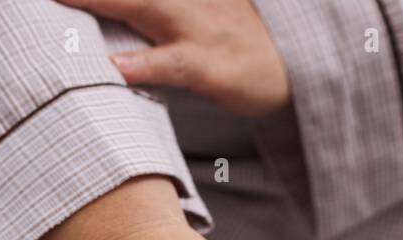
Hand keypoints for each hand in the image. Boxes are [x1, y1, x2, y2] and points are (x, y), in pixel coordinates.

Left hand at [59, 0, 289, 117]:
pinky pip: (173, 64)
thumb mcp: (199, 11)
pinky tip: (115, 70)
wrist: (300, 69)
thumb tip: (118, 10)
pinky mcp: (210, 65)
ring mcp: (199, 28)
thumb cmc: (240, 42)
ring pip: (144, 5)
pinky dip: (144, 65)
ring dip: (101, 1)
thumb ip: (155, 6)